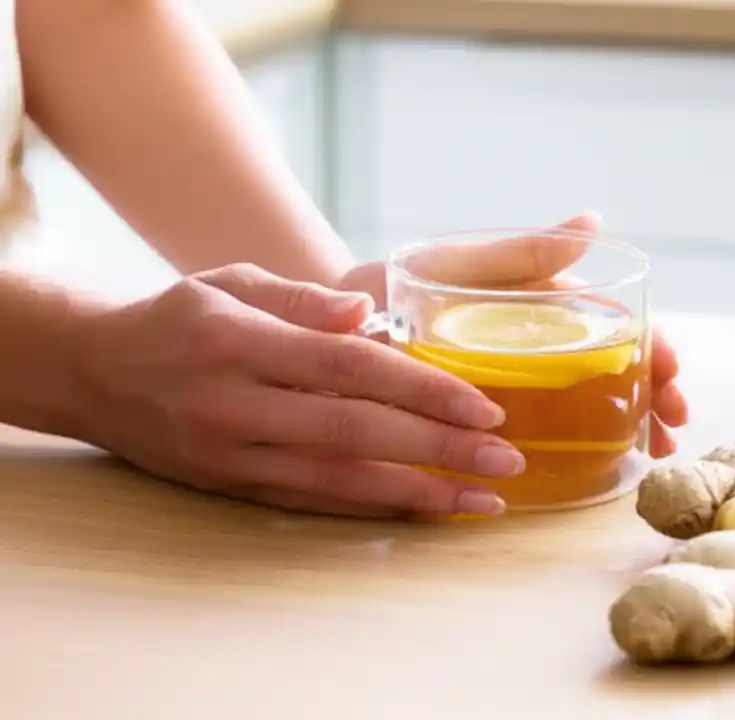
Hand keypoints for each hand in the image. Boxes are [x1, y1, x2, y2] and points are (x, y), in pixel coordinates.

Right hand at [79, 263, 523, 518]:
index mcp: (235, 341)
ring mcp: (230, 455)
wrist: (96, 374)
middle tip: (505, 458)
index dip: (421, 388)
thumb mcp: (231, 282)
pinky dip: (375, 507)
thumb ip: (301, 298)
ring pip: (339, 479)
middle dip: (438, 448)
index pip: (348, 368)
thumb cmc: (180, 318)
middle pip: (354, 430)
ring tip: (483, 499)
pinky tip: (425, 508)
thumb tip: (365, 312)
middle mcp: (232, 406)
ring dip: (419, 493)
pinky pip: (315, 502)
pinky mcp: (232, 487)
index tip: (484, 404)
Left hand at [338, 212, 688, 456]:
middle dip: (653, 394)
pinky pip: (539, 441)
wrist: (317, 337)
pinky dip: (575, 455)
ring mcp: (510, 389)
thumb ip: (518, 253)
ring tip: (653, 451)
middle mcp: (532, 346)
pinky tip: (599, 471)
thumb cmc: (386, 287)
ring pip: (587, 407)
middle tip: (674, 425)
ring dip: (630, 425)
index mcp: (535, 306)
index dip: (651, 346)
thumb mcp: (454, 266)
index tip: (670, 372)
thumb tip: (592, 223)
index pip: (614, 322)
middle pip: (614, 369)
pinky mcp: (481, 428)